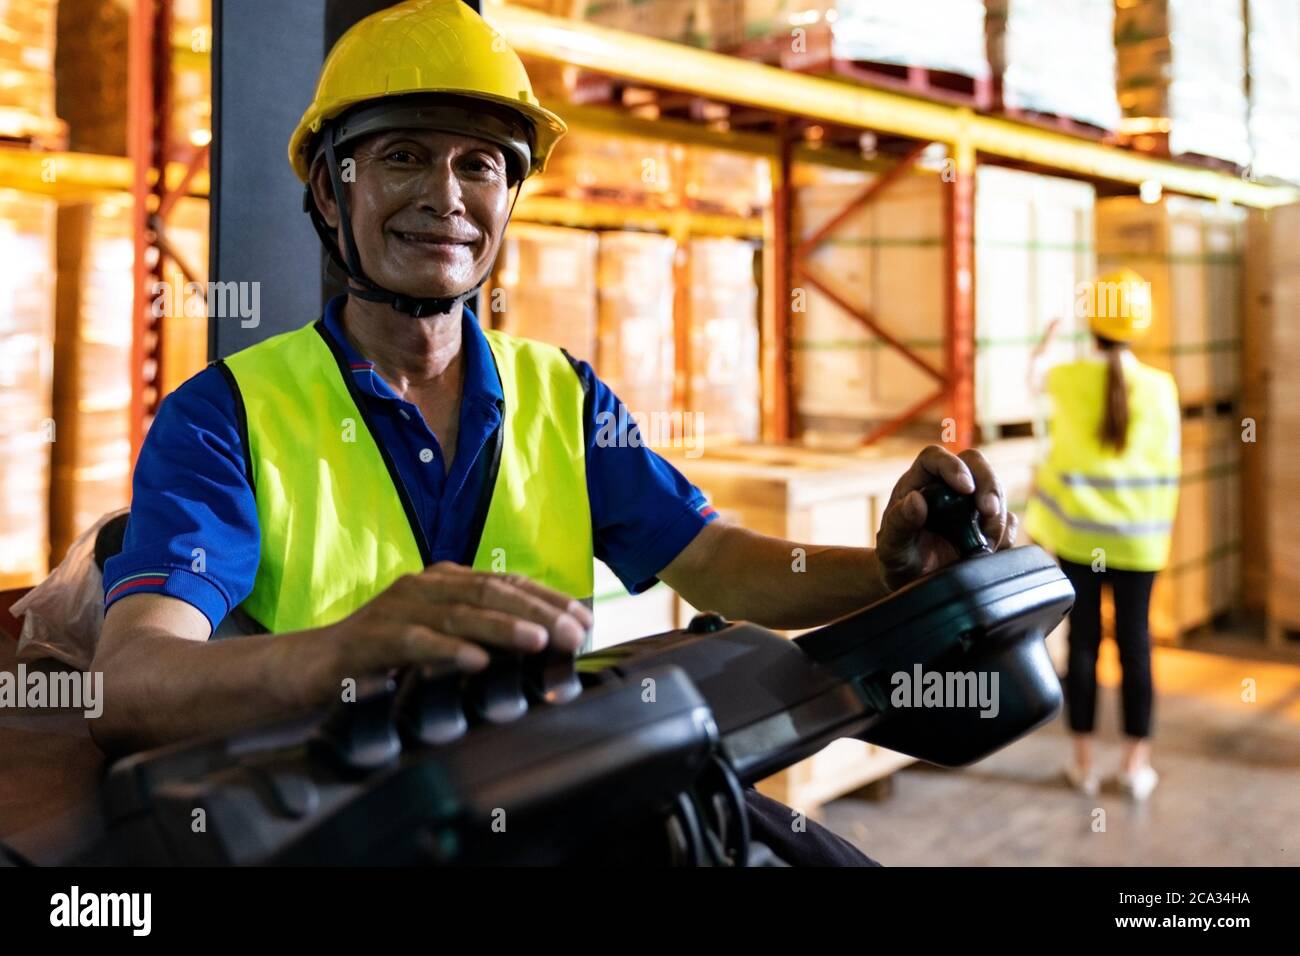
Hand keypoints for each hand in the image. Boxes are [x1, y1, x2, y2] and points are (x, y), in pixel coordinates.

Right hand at [305, 562, 592, 700]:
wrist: (317, 665)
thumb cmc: (385, 653)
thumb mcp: (441, 636)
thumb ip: (481, 631)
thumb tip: (543, 641)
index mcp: (445, 580)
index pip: (507, 582)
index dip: (549, 599)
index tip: (585, 619)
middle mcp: (425, 585)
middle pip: (492, 593)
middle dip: (539, 612)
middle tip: (574, 633)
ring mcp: (398, 608)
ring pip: (461, 614)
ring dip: (504, 628)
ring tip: (539, 642)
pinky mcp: (374, 637)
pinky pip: (417, 642)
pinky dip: (449, 651)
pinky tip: (476, 661)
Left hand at [875, 446, 1017, 592]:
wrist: (914, 581)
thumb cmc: (898, 558)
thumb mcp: (892, 546)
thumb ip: (899, 523)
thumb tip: (916, 500)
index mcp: (918, 482)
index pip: (934, 457)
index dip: (953, 466)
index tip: (966, 488)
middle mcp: (945, 486)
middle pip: (975, 464)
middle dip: (988, 485)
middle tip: (989, 512)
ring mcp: (969, 503)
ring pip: (995, 490)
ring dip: (997, 516)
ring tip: (984, 545)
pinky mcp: (988, 522)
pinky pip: (1008, 519)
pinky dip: (1006, 534)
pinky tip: (991, 551)